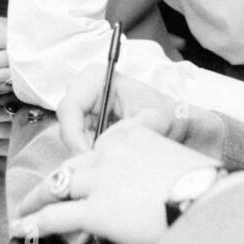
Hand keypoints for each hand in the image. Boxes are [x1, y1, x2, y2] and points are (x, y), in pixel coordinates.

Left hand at [11, 119, 220, 243]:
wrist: (211, 203)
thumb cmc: (204, 188)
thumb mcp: (176, 161)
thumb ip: (155, 165)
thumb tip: (157, 183)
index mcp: (132, 136)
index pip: (97, 145)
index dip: (85, 165)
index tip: (79, 176)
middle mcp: (112, 152)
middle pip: (71, 165)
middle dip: (52, 182)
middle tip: (39, 194)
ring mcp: (101, 180)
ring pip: (55, 187)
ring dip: (36, 201)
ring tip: (25, 213)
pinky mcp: (94, 209)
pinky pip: (54, 216)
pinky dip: (33, 223)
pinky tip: (22, 230)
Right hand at [56, 64, 223, 156]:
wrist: (178, 125)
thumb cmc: (168, 114)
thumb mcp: (155, 120)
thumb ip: (130, 129)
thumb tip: (103, 144)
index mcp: (98, 77)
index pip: (70, 105)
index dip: (74, 132)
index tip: (88, 154)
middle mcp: (87, 91)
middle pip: (66, 123)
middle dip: (78, 146)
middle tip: (96, 165)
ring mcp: (85, 110)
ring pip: (70, 137)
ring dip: (85, 153)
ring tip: (107, 164)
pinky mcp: (87, 127)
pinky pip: (78, 145)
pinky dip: (89, 157)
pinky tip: (107, 162)